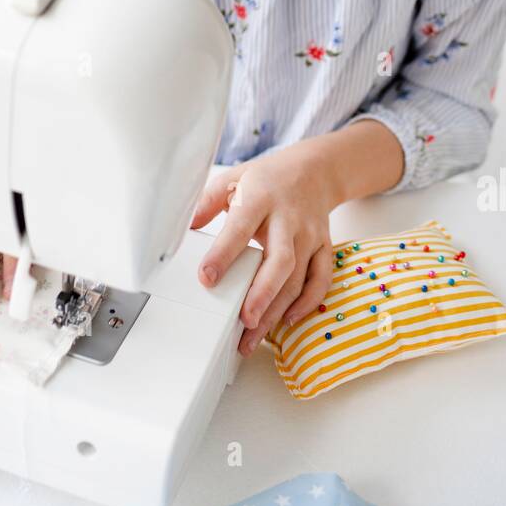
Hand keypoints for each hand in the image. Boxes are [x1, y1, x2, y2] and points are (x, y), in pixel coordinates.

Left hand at [190, 144, 335, 356]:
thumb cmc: (267, 178)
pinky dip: (308, 302)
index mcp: (260, 198)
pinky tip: (288, 319)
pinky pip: (321, 279)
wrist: (314, 170)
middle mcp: (288, 219)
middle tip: (243, 320)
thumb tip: (182, 228)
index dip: (223, 255)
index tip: (206, 278)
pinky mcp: (323, 246)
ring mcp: (309, 235)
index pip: (239, 229)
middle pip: (280, 261)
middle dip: (262, 293)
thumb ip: (206, 202)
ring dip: (277, 309)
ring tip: (254, 335)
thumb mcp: (232, 178)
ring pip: (298, 277)